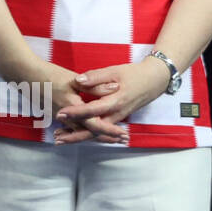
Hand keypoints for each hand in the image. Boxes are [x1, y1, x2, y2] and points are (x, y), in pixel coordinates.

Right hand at [34, 61, 127, 144]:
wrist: (25, 74)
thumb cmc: (49, 74)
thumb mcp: (74, 79)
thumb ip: (95, 86)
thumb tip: (116, 88)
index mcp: (73, 108)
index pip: (95, 125)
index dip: (111, 131)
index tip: (124, 135)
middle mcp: (66, 118)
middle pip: (89, 133)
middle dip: (106, 137)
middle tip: (121, 141)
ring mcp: (58, 118)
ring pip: (79, 132)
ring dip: (94, 134)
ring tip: (109, 137)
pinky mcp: (54, 114)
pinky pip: (71, 127)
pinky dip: (82, 130)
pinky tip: (87, 129)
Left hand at [54, 57, 170, 134]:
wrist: (154, 81)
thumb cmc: (134, 74)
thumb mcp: (115, 71)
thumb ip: (96, 76)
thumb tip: (78, 80)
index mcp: (115, 101)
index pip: (93, 110)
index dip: (76, 113)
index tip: (60, 114)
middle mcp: (116, 114)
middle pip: (94, 130)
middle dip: (75, 135)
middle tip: (56, 138)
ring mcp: (117, 118)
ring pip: (97, 132)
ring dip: (78, 136)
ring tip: (59, 139)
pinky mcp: (116, 119)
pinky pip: (100, 129)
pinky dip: (87, 133)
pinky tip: (73, 133)